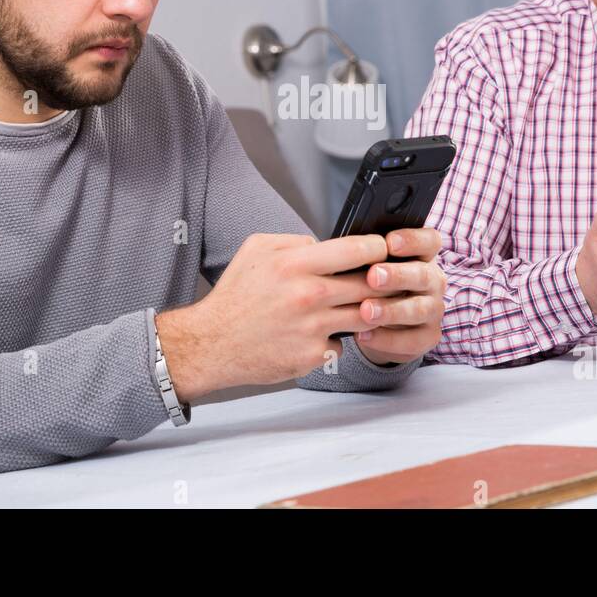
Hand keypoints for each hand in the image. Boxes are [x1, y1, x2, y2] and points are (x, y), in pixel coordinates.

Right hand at [155, 232, 400, 400]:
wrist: (213, 343)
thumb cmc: (236, 296)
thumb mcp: (256, 250)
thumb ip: (294, 241)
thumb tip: (324, 243)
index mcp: (295, 265)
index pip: (355, 251)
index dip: (377, 248)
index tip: (383, 249)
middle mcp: (308, 295)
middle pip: (369, 285)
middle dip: (380, 282)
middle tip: (382, 280)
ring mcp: (313, 328)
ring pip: (364, 316)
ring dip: (366, 311)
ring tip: (358, 306)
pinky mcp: (312, 355)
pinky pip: (341, 343)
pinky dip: (335, 339)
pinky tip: (319, 334)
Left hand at [354, 227, 446, 365]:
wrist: (381, 324)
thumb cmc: (374, 286)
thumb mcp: (372, 266)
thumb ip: (367, 257)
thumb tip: (344, 249)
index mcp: (423, 256)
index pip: (429, 241)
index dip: (413, 240)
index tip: (390, 242)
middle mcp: (433, 281)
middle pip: (423, 275)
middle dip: (397, 275)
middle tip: (373, 276)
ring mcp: (433, 309)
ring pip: (418, 309)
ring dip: (391, 310)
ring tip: (366, 311)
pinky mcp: (428, 336)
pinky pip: (412, 340)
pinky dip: (387, 339)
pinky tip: (364, 335)